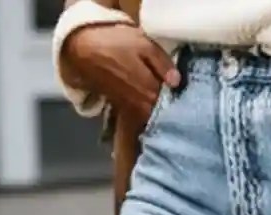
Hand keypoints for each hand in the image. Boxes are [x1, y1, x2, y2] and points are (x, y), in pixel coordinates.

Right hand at [64, 24, 179, 120]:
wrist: (83, 49)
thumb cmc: (116, 44)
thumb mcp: (145, 46)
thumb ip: (163, 65)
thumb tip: (177, 82)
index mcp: (150, 93)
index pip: (173, 104)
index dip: (180, 100)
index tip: (186, 96)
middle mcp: (140, 107)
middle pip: (161, 113)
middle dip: (170, 107)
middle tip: (178, 98)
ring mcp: (130, 109)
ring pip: (150, 114)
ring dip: (157, 109)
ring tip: (164, 98)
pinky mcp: (120, 107)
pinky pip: (139, 113)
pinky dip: (146, 108)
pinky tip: (149, 99)